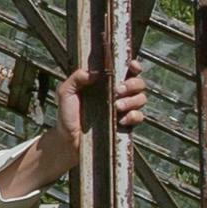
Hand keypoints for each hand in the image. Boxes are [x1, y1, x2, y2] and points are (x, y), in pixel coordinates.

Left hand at [0, 64, 142, 197]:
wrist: (69, 141)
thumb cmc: (67, 116)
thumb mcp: (65, 93)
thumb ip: (76, 78)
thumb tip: (93, 72)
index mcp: (105, 83)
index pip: (125, 70)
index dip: (133, 66)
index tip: (132, 67)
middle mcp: (117, 94)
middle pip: (138, 83)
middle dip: (132, 84)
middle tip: (118, 90)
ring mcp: (123, 109)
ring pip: (141, 98)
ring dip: (132, 100)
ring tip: (116, 106)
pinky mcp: (126, 124)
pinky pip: (139, 116)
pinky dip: (133, 116)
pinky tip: (121, 120)